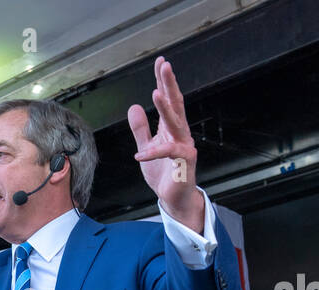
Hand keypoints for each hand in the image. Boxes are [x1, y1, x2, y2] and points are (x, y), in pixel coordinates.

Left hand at [126, 57, 202, 230]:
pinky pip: (168, 153)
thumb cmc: (163, 173)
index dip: (164, 81)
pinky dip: (153, 153)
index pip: (169, 99)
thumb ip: (140, 129)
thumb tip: (133, 107)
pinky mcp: (185, 161)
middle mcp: (181, 133)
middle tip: (165, 65)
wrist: (173, 198)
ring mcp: (185, 146)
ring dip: (166, 109)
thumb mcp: (147, 147)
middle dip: (169, 84)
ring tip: (156, 93)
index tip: (161, 62)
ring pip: (176, 123)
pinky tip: (139, 154)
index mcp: (172, 128)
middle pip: (176, 104)